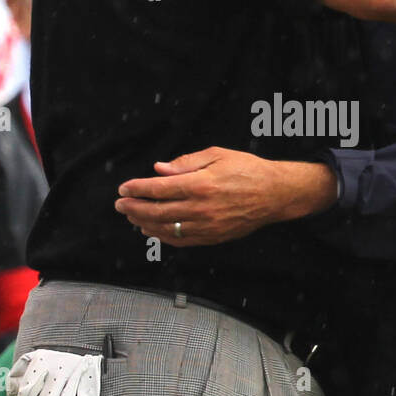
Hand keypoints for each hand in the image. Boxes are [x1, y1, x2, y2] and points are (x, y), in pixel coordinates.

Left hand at [115, 147, 337, 246]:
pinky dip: (163, 237)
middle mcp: (201, 207)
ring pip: (166, 228)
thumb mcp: (217, 155)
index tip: (124, 188)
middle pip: (157, 211)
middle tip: (120, 205)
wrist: (274, 194)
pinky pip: (181, 240)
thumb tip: (159, 169)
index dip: (137, 189)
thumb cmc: (247, 170)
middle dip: (134, 208)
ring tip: (132, 217)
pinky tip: (152, 231)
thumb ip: (186, 162)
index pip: (159, 188)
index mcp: (200, 184)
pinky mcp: (213, 236)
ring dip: (144, 223)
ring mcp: (207, 225)